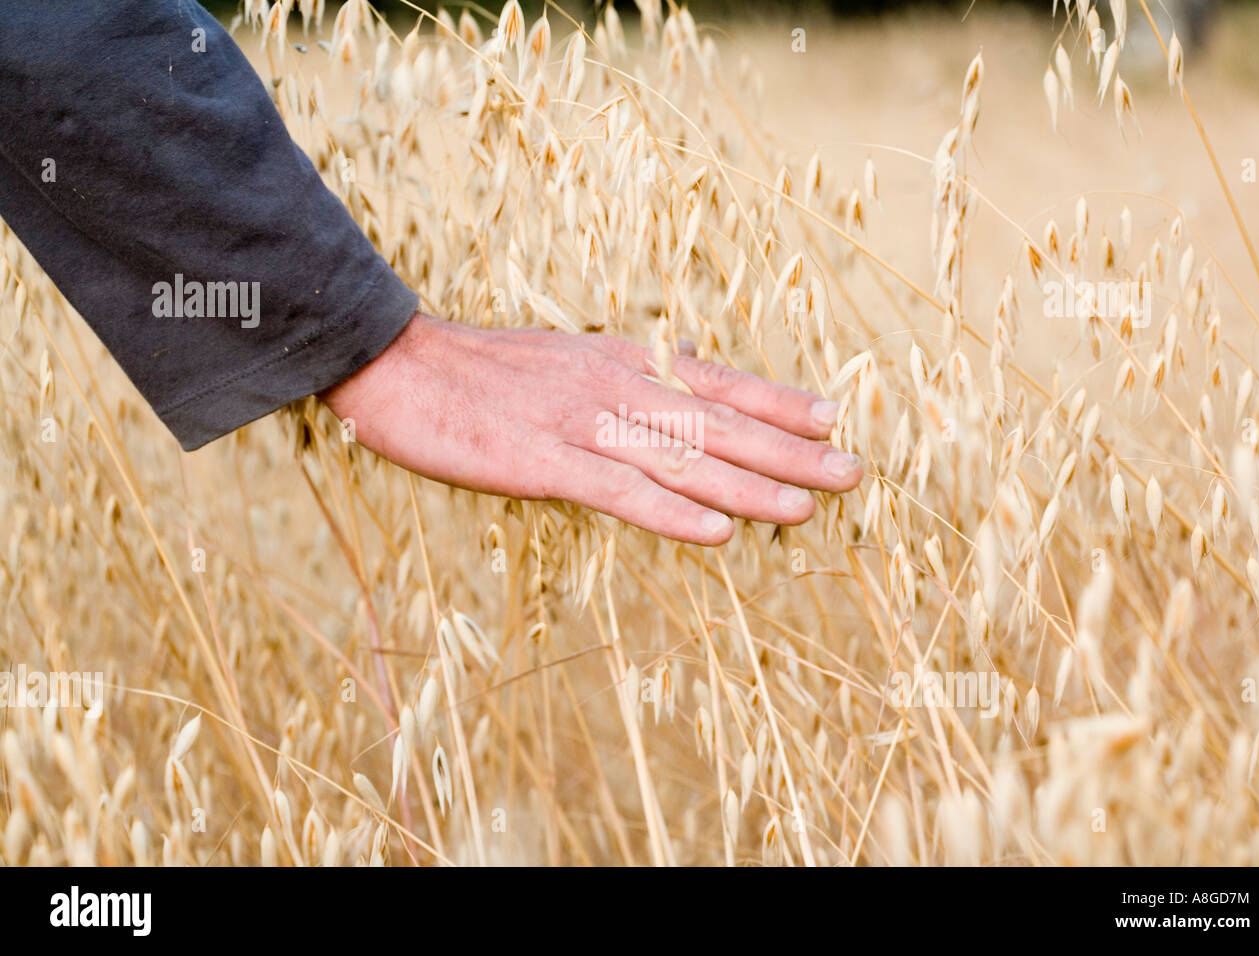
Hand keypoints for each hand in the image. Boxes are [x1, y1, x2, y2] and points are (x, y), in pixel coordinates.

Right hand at [320, 313, 862, 544]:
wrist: (399, 363)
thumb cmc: (480, 370)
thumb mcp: (563, 362)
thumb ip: (616, 381)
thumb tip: (667, 396)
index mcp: (622, 362)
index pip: (716, 382)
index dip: (778, 402)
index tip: (833, 418)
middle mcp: (617, 387)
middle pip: (719, 423)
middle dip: (791, 450)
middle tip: (852, 472)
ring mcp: (584, 425)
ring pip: (684, 458)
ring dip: (752, 485)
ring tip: (809, 509)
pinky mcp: (545, 463)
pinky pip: (621, 492)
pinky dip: (672, 512)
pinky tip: (717, 533)